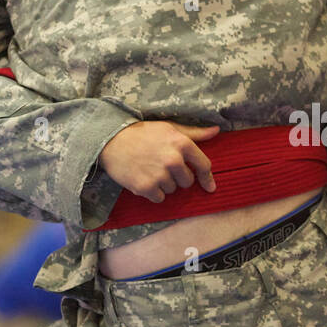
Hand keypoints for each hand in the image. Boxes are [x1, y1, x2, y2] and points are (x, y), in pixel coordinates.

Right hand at [98, 122, 218, 203]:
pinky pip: (159, 198)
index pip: (204, 166)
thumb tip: (215, 131)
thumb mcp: (169, 128)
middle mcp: (173, 160)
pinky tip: (144, 178)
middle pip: (187, 181)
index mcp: (182, 144)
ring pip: (172, 190)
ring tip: (150, 170)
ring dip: (164, 184)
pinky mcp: (146, 187)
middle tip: (162, 166)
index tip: (209, 186)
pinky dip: (153, 192)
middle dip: (178, 177)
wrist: (111, 140)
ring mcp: (159, 175)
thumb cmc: (142, 133)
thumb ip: (194, 133)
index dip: (207, 178)